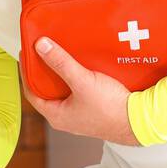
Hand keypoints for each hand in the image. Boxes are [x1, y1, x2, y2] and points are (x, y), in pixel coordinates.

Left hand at [20, 36, 139, 145]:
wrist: (139, 121)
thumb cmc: (109, 108)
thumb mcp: (82, 81)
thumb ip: (60, 63)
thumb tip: (40, 46)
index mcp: (56, 115)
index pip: (31, 92)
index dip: (27, 72)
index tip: (27, 54)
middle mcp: (65, 118)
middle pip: (48, 91)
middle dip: (46, 72)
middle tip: (45, 52)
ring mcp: (80, 116)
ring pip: (64, 92)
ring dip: (62, 75)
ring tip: (62, 55)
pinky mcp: (93, 111)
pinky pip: (79, 93)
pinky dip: (77, 79)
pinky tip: (82, 67)